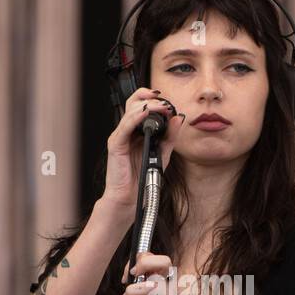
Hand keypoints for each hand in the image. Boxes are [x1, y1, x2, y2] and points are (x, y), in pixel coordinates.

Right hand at [103, 87, 186, 219]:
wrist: (130, 197)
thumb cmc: (143, 177)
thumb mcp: (163, 153)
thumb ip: (171, 135)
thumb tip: (179, 118)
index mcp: (136, 131)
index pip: (141, 105)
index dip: (152, 99)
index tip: (168, 102)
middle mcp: (127, 131)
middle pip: (133, 103)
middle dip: (149, 97)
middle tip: (165, 102)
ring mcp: (120, 136)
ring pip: (129, 111)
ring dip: (147, 106)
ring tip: (161, 107)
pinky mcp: (116, 145)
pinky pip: (125, 127)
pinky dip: (136, 117)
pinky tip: (146, 113)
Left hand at [119, 251, 183, 294]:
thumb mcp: (143, 294)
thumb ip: (139, 280)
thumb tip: (130, 272)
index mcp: (166, 280)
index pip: (159, 258)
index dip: (143, 259)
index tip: (131, 272)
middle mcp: (170, 288)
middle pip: (164, 262)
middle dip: (144, 265)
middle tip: (132, 278)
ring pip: (149, 285)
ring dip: (131, 293)